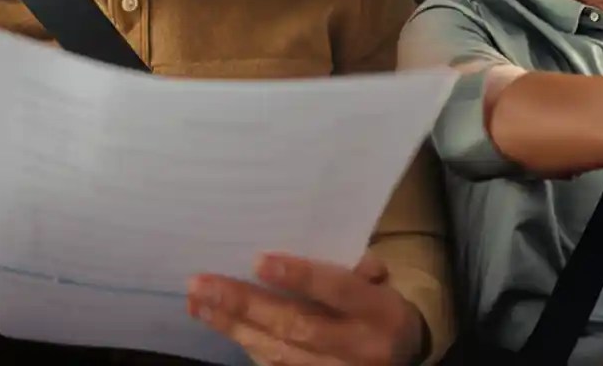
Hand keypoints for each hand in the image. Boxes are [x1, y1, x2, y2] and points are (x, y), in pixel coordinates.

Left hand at [188, 253, 426, 365]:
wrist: (403, 357)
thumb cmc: (380, 308)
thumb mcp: (380, 283)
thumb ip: (352, 265)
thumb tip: (315, 247)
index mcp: (379, 311)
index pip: (337, 291)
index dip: (299, 276)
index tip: (258, 260)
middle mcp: (359, 347)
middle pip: (297, 326)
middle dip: (246, 305)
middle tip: (204, 284)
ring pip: (278, 353)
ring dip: (233, 327)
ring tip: (199, 302)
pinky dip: (244, 344)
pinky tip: (217, 324)